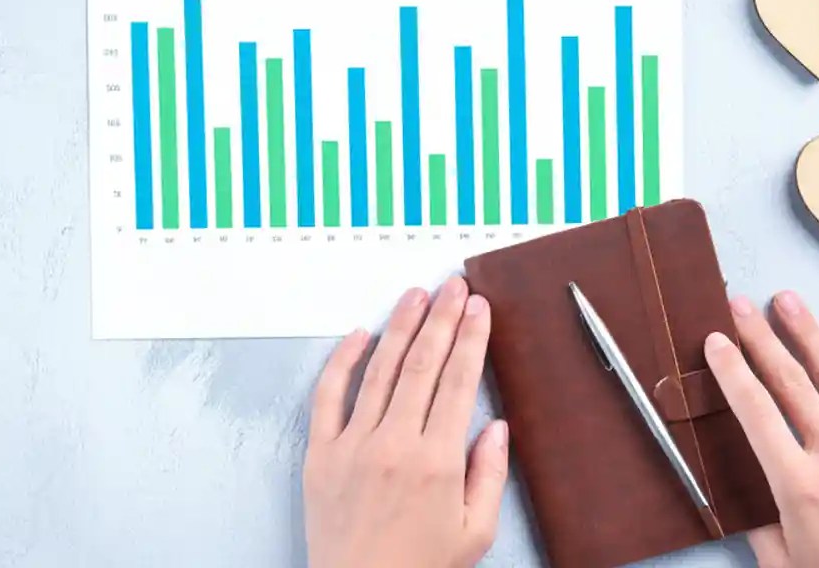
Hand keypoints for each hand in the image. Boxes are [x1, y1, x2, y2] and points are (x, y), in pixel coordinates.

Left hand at [304, 277, 508, 567]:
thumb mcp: (475, 531)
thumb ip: (490, 475)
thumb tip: (497, 428)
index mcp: (438, 462)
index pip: (459, 381)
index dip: (471, 338)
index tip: (479, 309)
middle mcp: (395, 444)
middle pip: (424, 364)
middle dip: (442, 318)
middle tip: (453, 287)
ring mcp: (354, 445)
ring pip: (380, 370)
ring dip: (401, 326)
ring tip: (415, 296)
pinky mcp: (321, 454)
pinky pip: (329, 395)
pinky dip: (343, 361)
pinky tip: (359, 335)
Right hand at [705, 291, 818, 567]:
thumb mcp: (782, 560)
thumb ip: (758, 518)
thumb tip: (737, 484)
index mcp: (797, 486)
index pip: (754, 412)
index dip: (731, 371)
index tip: (715, 341)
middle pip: (789, 382)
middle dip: (760, 338)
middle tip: (739, 304)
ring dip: (807, 333)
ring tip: (786, 300)